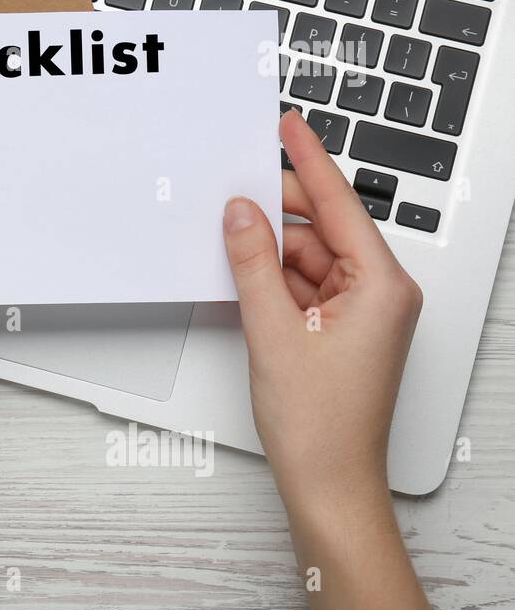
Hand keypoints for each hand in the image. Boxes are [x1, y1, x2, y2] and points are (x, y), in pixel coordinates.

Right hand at [222, 108, 432, 609]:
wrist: (329, 484)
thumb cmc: (321, 425)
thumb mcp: (273, 331)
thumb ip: (252, 263)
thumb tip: (241, 214)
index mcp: (382, 285)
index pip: (338, 203)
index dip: (309, 160)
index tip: (289, 124)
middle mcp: (379, 292)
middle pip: (320, 227)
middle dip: (276, 211)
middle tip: (231, 189)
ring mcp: (360, 312)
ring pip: (306, 255)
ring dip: (268, 250)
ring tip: (227, 240)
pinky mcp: (339, 329)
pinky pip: (302, 283)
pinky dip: (272, 277)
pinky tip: (242, 272)